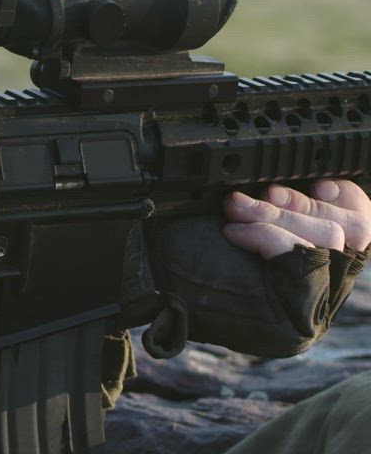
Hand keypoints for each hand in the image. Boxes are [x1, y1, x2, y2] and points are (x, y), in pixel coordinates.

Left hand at [146, 180, 369, 358]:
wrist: (147, 287)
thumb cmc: (187, 249)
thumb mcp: (242, 218)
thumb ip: (284, 205)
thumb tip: (311, 176)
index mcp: (320, 266)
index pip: (363, 224)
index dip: (346, 195)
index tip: (315, 179)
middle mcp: (325, 291)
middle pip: (348, 230)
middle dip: (298, 202)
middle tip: (249, 196)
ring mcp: (312, 309)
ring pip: (328, 240)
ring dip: (277, 214)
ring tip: (235, 209)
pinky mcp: (293, 321)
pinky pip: (299, 261)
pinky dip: (266, 236)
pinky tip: (234, 233)